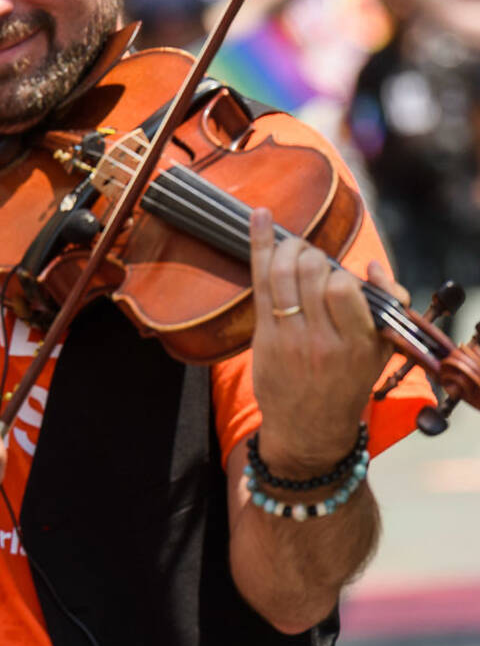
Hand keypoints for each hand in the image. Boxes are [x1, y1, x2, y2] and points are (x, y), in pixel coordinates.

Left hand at [249, 207, 394, 475]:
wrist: (309, 428)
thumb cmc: (348, 382)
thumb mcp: (382, 350)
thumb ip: (387, 306)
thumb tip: (373, 267)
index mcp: (358, 342)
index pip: (343, 288)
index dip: (338, 272)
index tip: (336, 275)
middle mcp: (322, 340)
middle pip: (310, 274)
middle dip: (310, 254)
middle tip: (310, 258)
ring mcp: (289, 338)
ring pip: (281, 274)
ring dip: (285, 247)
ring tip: (291, 244)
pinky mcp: (264, 337)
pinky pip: (260, 283)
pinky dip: (259, 246)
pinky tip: (258, 217)